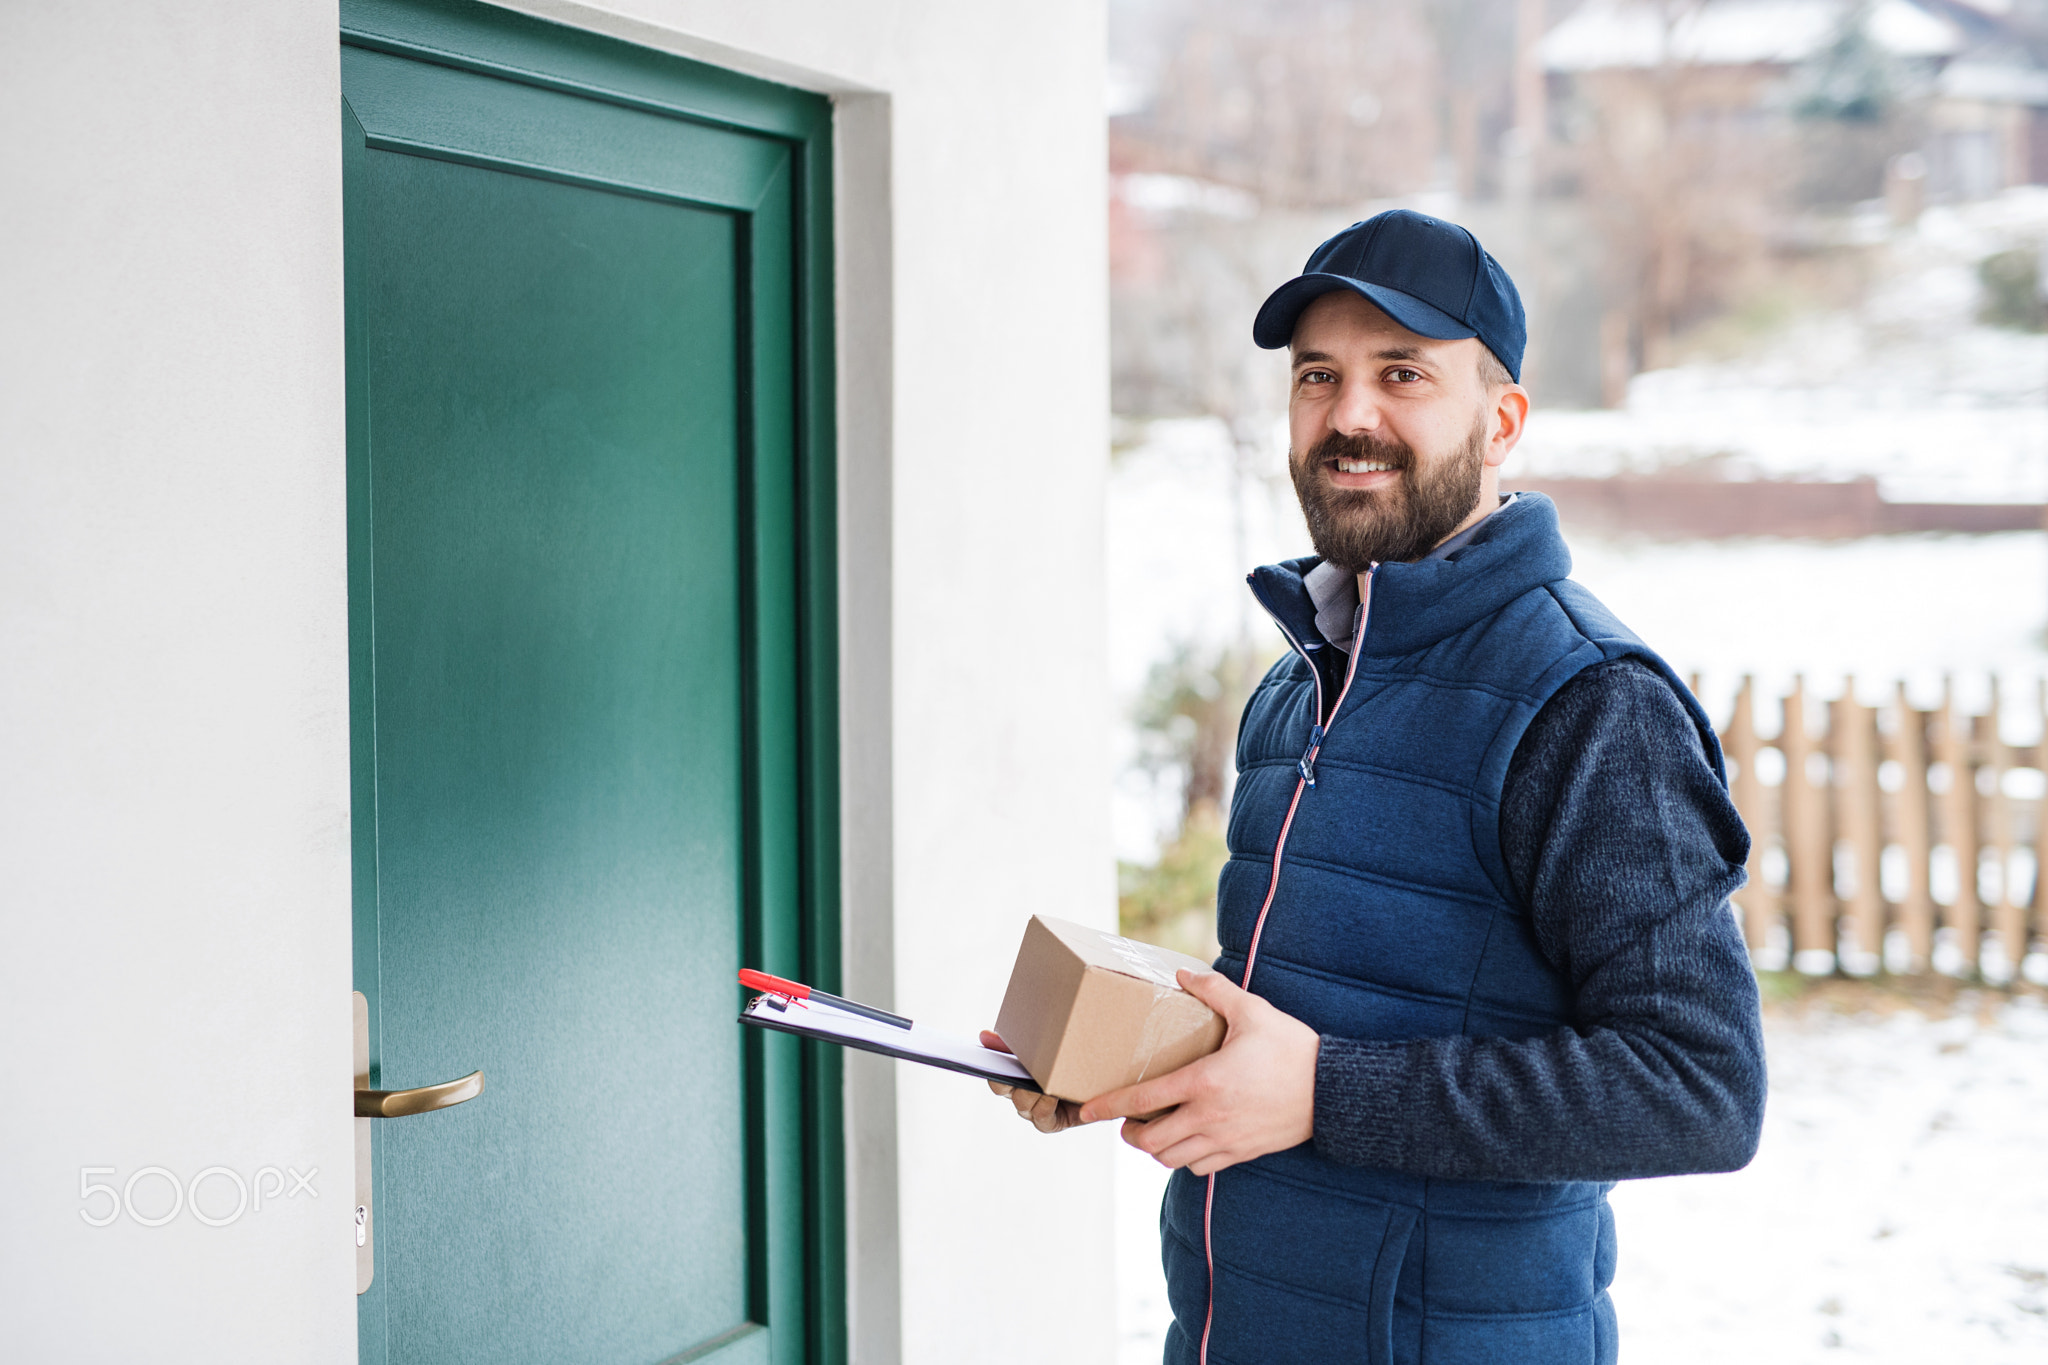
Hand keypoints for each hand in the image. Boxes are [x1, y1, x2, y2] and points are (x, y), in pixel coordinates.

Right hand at [981, 1031, 1091, 1132]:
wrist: (1103, 1079)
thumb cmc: (1070, 1060)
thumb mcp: (1043, 1047)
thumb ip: (1013, 1044)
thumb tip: (983, 1035)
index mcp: (1014, 1075)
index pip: (995, 1075)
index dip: (992, 1068)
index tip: (992, 1060)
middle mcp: (1020, 1094)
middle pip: (1003, 1089)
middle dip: (1010, 1079)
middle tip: (1019, 1069)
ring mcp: (1034, 1110)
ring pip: (1022, 1103)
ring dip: (1031, 1092)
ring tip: (1043, 1081)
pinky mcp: (1051, 1123)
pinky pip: (1041, 1118)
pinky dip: (1045, 1106)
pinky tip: (1053, 1095)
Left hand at [1079, 968, 1318, 1175]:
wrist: (1335, 1091)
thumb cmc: (1293, 1049)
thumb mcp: (1253, 1011)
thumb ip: (1214, 991)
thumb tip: (1182, 975)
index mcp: (1204, 1081)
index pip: (1142, 1100)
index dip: (1108, 1106)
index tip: (1086, 1110)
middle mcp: (1209, 1117)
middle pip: (1151, 1140)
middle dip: (1130, 1132)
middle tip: (1126, 1120)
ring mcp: (1225, 1140)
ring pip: (1172, 1159)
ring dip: (1155, 1148)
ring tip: (1153, 1131)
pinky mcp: (1242, 1153)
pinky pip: (1200, 1168)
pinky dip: (1184, 1159)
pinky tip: (1187, 1142)